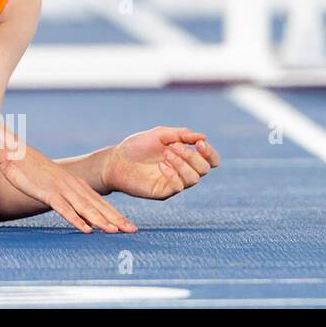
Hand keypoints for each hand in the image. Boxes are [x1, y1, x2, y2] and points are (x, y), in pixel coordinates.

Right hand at [0, 148, 136, 233]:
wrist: (15, 153)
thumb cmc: (33, 170)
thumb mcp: (54, 182)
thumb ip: (66, 195)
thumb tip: (76, 209)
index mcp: (76, 184)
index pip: (100, 202)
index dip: (116, 215)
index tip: (130, 227)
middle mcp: (73, 186)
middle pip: (98, 205)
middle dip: (116, 219)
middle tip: (132, 231)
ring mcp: (61, 189)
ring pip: (85, 207)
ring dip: (100, 220)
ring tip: (115, 231)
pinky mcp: (48, 192)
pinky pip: (64, 208)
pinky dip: (76, 219)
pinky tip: (85, 229)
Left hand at [102, 126, 218, 199]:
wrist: (115, 160)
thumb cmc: (137, 147)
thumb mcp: (159, 135)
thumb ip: (180, 135)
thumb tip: (203, 137)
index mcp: (185, 157)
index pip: (210, 160)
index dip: (210, 152)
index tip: (199, 143)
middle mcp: (183, 171)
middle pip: (204, 169)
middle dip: (192, 156)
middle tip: (173, 146)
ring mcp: (174, 182)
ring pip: (194, 179)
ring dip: (183, 164)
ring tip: (166, 153)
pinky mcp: (164, 192)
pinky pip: (178, 187)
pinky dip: (172, 174)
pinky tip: (161, 165)